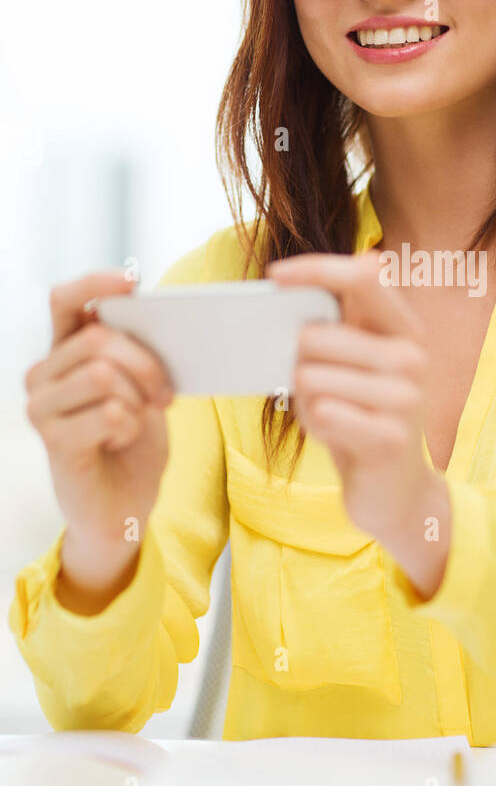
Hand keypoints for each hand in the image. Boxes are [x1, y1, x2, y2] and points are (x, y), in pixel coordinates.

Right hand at [24, 271, 175, 601]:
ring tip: (139, 419)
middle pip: (98, 339)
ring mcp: (41, 408)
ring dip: (138, 399)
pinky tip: (121, 442)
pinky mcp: (53, 441)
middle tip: (165, 393)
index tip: (133, 279)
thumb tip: (158, 319)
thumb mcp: (142, 388)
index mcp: (64, 351)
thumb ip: (136, 353)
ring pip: (103, 374)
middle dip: (146, 363)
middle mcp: (43, 374)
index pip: (66, 300)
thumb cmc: (133, 441)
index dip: (96, 282)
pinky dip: (131, 427)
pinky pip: (109, 413)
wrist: (125, 506)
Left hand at [265, 250, 450, 595]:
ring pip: (310, 376)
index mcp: (404, 328)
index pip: (362, 277)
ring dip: (304, 399)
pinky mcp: (390, 437)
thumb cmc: (359, 416)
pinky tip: (335, 434)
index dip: (315, 269)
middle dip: (296, 360)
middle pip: (316, 334)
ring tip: (331, 414)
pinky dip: (314, 424)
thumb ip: (331, 327)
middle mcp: (412, 356)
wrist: (395, 490)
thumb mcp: (349, 366)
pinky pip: (321, 412)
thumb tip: (287, 291)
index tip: (274, 276)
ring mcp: (406, 397)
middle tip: (317, 386)